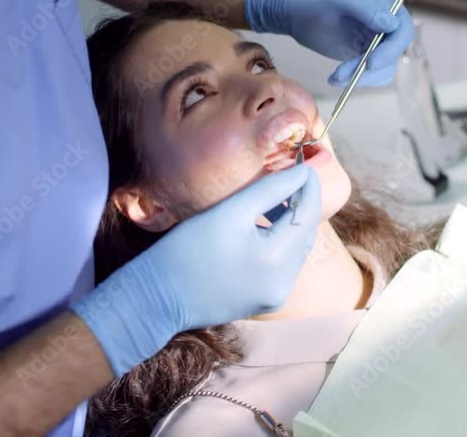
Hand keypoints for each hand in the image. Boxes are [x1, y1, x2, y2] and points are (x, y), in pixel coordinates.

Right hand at [70, 165, 320, 375]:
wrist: (156, 298)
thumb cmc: (187, 249)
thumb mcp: (230, 211)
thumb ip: (270, 189)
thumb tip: (302, 172)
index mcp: (277, 261)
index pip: (307, 216)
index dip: (310, 188)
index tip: (306, 165)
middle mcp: (284, 283)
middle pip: (305, 234)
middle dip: (302, 204)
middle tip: (294, 177)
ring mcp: (277, 295)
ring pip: (297, 250)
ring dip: (292, 224)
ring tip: (277, 199)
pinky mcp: (267, 301)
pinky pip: (285, 265)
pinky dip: (282, 243)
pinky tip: (266, 226)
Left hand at [244, 0, 414, 86]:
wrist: (294, 11)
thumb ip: (367, 8)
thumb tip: (393, 25)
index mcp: (387, 4)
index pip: (403, 31)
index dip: (392, 50)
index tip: (372, 62)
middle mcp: (387, 23)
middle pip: (393, 54)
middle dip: (370, 67)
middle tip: (345, 74)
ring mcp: (378, 41)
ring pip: (383, 69)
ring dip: (360, 77)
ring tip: (335, 77)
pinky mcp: (365, 56)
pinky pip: (369, 75)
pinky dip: (354, 80)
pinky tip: (335, 78)